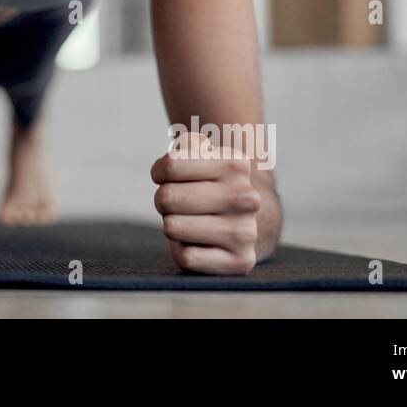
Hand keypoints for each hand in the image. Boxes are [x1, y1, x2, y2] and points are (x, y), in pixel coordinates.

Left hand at [150, 131, 261, 274]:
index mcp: (236, 164)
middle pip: (167, 198)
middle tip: (180, 203)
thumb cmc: (210, 185)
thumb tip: (185, 150)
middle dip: (164, 200)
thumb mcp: (203, 155)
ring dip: (172, 226)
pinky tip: (199, 243)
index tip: (169, 176)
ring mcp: (246, 232)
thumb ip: (189, 144)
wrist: (246, 222)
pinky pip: (185, 257)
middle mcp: (247, 197)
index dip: (160, 172)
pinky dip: (182, 251)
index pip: (170, 165)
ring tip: (190, 222)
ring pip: (172, 227)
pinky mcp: (240, 262)